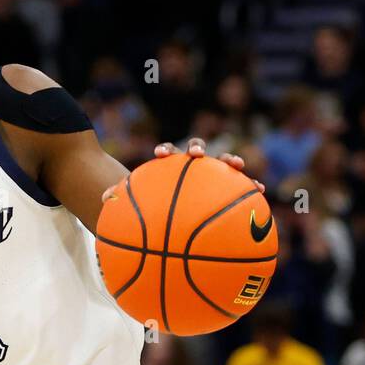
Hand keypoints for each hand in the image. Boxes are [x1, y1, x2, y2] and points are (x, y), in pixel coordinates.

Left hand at [101, 138, 265, 205]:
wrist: (170, 214)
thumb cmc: (152, 210)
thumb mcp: (133, 209)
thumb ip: (120, 201)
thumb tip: (102, 198)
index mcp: (169, 170)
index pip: (167, 154)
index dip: (166, 151)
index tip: (161, 154)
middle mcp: (191, 169)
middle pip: (196, 153)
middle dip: (197, 149)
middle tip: (195, 155)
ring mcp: (211, 178)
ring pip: (222, 166)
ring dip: (230, 163)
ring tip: (238, 167)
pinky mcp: (227, 190)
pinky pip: (240, 189)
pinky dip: (250, 189)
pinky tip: (262, 194)